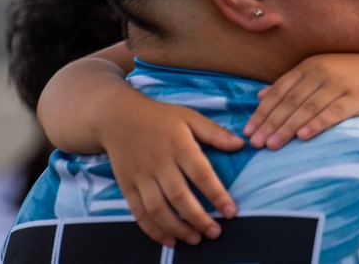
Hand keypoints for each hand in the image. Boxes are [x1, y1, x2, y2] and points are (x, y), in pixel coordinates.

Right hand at [99, 98, 244, 246]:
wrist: (118, 117)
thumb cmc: (159, 117)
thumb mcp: (189, 117)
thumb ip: (214, 132)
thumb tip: (240, 145)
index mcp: (179, 145)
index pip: (201, 174)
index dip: (217, 194)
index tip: (231, 211)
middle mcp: (159, 163)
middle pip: (179, 195)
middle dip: (198, 218)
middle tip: (215, 232)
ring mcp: (141, 176)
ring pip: (158, 208)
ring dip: (177, 228)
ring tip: (195, 239)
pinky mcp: (126, 186)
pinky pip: (138, 212)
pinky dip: (152, 229)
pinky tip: (168, 240)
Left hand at [243, 53, 358, 149]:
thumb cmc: (348, 75)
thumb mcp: (317, 72)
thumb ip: (290, 84)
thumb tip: (260, 96)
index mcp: (308, 66)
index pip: (279, 91)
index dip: (263, 112)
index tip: (248, 130)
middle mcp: (320, 73)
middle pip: (290, 101)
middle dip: (270, 123)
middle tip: (254, 143)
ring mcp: (338, 84)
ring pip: (307, 108)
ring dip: (287, 128)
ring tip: (271, 145)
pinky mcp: (356, 97)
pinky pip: (333, 113)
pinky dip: (317, 124)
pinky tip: (303, 136)